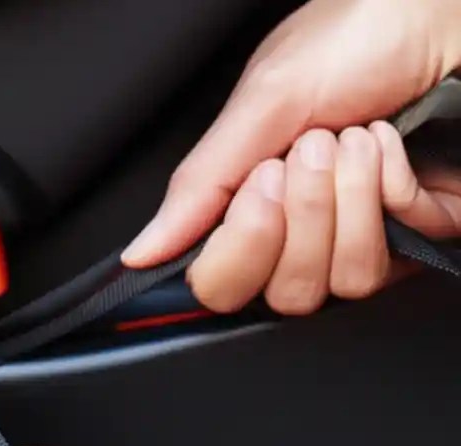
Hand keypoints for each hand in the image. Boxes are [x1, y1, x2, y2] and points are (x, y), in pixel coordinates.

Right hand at [122, 0, 460, 283]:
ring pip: (346, 281)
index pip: (221, 286)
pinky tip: (394, 148)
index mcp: (248, 206)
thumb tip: (139, 252)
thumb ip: (198, 186)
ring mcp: (359, 238)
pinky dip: (396, 188)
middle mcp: (300, 233)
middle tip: (311, 151)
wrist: (437, 15)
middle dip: (303, 216)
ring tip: (355, 139)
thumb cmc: (355, 38)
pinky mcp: (418, 235)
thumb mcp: (261, 105)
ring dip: (351, 198)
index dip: (240, 250)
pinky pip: (403, 252)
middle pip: (285, 293)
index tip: (261, 186)